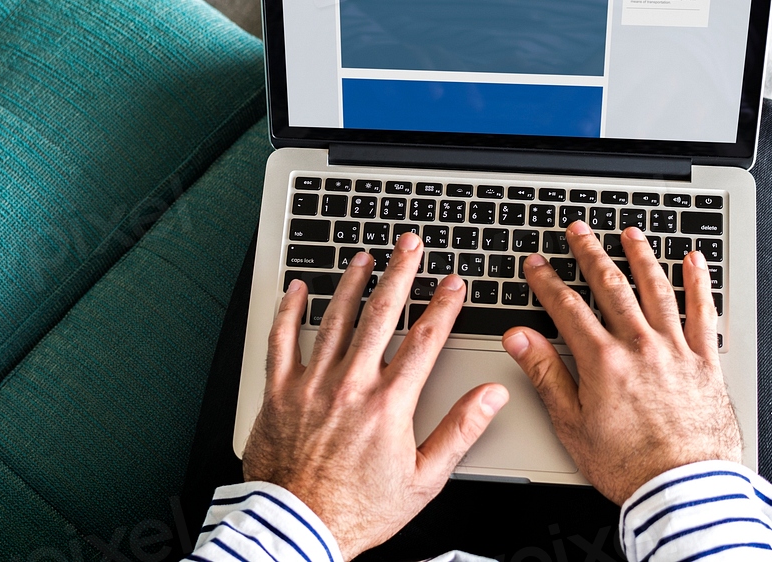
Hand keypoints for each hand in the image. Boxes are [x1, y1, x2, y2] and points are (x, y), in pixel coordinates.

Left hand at [243, 233, 508, 559]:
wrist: (298, 526)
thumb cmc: (359, 509)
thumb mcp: (424, 479)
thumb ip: (459, 431)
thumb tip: (490, 397)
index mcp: (389, 403)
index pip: (424, 339)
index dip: (442, 305)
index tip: (453, 282)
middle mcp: (351, 384)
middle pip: (380, 314)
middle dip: (399, 273)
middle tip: (409, 244)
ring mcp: (312, 384)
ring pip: (335, 319)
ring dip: (352, 282)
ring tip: (364, 257)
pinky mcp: (280, 392)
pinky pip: (282, 340)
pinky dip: (289, 311)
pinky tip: (298, 289)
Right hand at [504, 222, 740, 504]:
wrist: (684, 490)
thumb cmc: (629, 466)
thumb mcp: (571, 423)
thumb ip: (545, 373)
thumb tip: (520, 338)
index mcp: (602, 360)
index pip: (567, 307)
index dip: (547, 281)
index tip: (537, 264)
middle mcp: (639, 346)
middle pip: (610, 286)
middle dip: (590, 253)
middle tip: (579, 231)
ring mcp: (675, 350)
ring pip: (656, 289)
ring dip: (641, 257)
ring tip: (631, 234)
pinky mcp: (706, 362)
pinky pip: (704, 313)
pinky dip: (698, 283)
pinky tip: (694, 261)